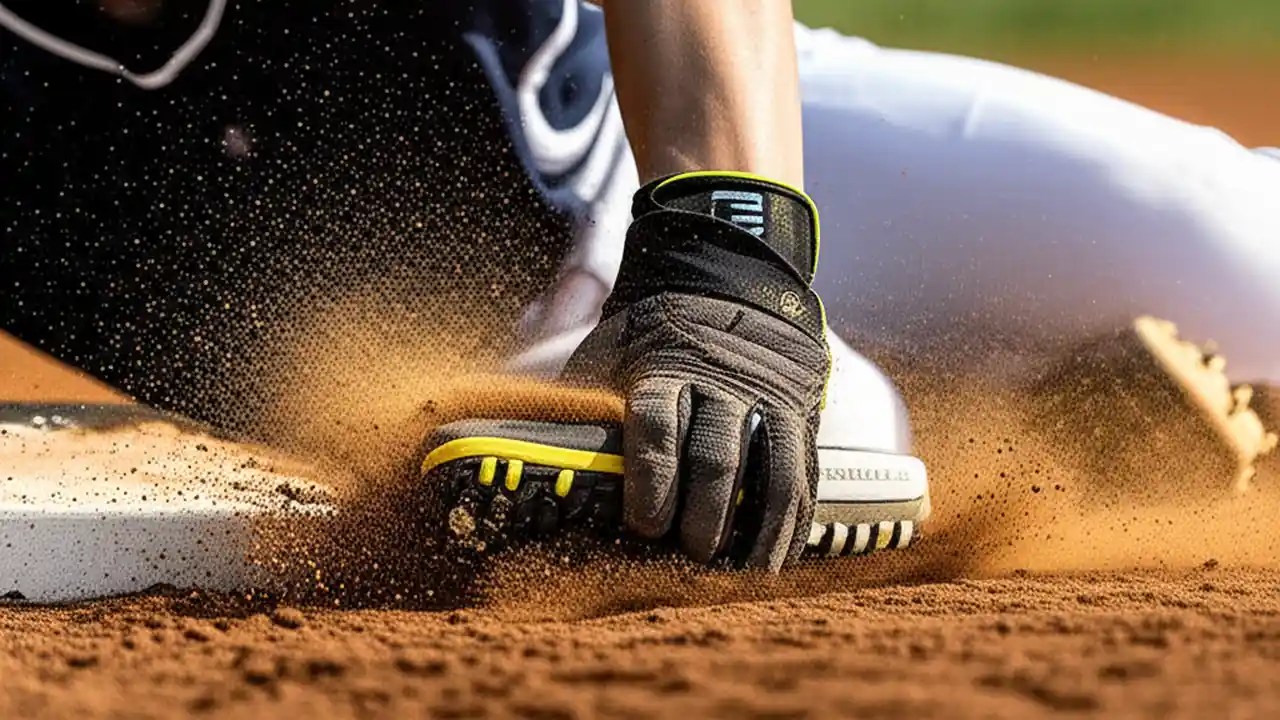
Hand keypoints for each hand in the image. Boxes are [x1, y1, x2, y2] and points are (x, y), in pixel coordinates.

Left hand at [563, 172, 829, 569]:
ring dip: (752, 525)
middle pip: (714, 453)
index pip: (656, 425)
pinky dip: (789, 521)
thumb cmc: (649, 336)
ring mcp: (762, 400)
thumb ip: (566, 397)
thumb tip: (484, 428)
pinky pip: (799, 473)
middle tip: (689, 553)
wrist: (727, 285)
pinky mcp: (796, 416)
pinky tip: (774, 559)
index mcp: (661, 369)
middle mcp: (718, 384)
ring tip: (735, 572)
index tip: (644, 523)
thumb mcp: (605, 350)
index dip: (652, 477)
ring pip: (766, 467)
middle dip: (703, 511)